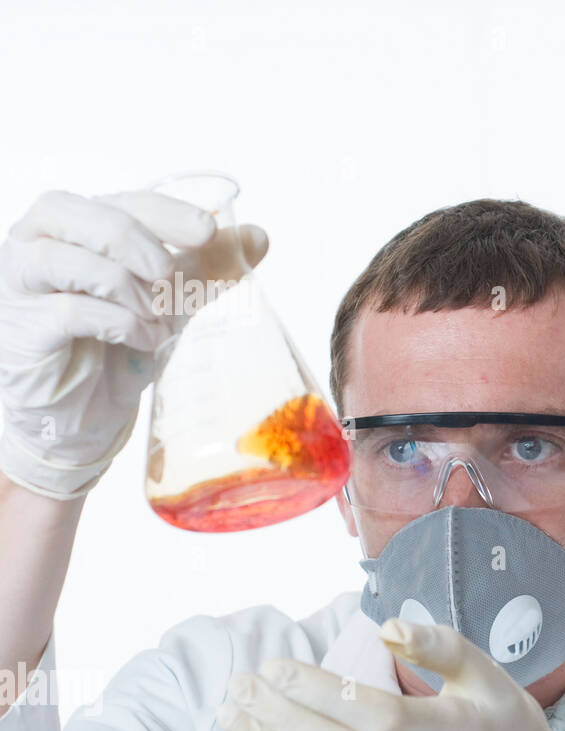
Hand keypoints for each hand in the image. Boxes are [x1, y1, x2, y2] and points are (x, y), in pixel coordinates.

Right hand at [0, 189, 267, 498]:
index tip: (208, 231)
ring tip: (156, 316)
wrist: (84, 413)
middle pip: (73, 213)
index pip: (116, 200)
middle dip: (133, 240)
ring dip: (124, 287)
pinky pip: (68, 311)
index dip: (163, 212)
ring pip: (62, 259)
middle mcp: (34, 245)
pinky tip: (143, 339)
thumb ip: (207, 268)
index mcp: (74, 229)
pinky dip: (117, 323)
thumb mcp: (170, 302)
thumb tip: (259, 236)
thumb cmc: (116, 347)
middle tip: (169, 274)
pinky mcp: (22, 330)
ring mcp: (19, 287)